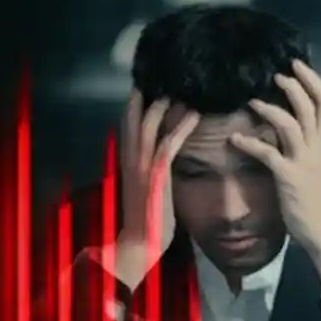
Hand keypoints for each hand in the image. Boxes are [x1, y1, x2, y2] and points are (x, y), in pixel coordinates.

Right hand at [112, 91, 198, 287]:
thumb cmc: (147, 217)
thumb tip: (161, 156)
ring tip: (182, 89)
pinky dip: (181, 127)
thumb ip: (150, 169)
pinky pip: (169, 144)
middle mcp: (130, 158)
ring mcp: (141, 165)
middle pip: (136, 117)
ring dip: (166, 105)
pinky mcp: (156, 175)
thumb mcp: (146, 187)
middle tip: (166, 78)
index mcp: (127, 160)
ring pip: (151, 125)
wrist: (140, 242)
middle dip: (149, 95)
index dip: (137, 104)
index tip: (149, 86)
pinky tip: (194, 114)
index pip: (129, 124)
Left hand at [229, 59, 320, 289]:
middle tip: (276, 72)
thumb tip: (285, 129)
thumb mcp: (314, 168)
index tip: (297, 64)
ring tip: (253, 100)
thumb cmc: (316, 202)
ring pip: (292, 125)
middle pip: (312, 108)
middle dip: (295, 86)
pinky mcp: (289, 178)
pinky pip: (268, 153)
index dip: (313, 81)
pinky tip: (234, 139)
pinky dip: (250, 143)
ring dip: (271, 108)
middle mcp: (316, 149)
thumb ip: (304, 148)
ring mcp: (304, 162)